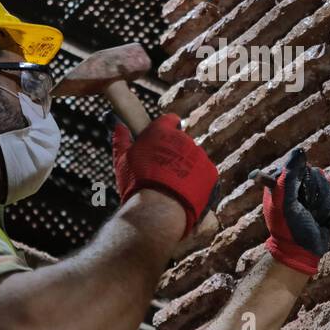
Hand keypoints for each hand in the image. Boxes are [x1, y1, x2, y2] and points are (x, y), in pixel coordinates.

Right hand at [110, 113, 218, 235]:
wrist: (158, 209)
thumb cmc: (137, 184)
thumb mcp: (122, 161)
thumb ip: (121, 141)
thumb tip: (118, 126)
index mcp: (161, 132)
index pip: (169, 120)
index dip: (166, 128)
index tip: (162, 139)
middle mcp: (183, 139)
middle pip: (181, 141)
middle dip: (174, 152)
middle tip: (163, 170)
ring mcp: (199, 155)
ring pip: (194, 157)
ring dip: (186, 167)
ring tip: (173, 185)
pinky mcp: (210, 172)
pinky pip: (205, 173)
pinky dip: (198, 181)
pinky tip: (186, 191)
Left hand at [262, 148, 329, 274]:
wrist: (301, 252)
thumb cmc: (288, 228)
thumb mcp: (284, 202)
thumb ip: (288, 176)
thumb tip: (299, 151)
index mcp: (286, 182)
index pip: (303, 165)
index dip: (304, 180)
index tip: (299, 194)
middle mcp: (301, 186)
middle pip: (320, 175)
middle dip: (316, 196)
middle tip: (307, 211)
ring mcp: (316, 195)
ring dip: (325, 206)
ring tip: (315, 218)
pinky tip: (324, 221)